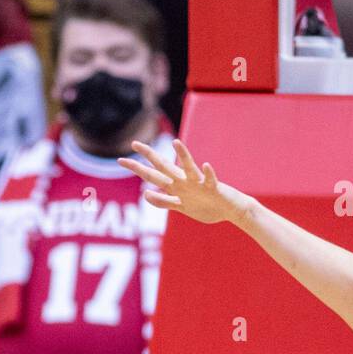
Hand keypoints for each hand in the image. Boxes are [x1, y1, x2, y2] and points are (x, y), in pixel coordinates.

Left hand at [119, 139, 251, 225]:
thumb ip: (164, 201)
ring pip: (189, 168)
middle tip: (134, 143)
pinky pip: (210, 180)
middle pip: (163, 168)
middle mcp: (184, 182)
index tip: (121, 160)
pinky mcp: (213, 189)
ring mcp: (199, 184)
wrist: (231, 210)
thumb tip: (146, 194)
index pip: (152, 175)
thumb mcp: (180, 207)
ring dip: (183, 156)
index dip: (137, 168)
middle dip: (149, 157)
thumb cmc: (206, 207)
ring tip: (175, 143)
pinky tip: (205, 165)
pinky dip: (208, 173)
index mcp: (176, 187)